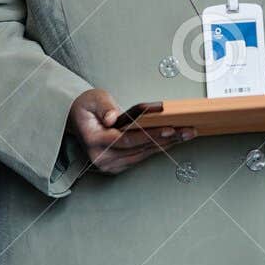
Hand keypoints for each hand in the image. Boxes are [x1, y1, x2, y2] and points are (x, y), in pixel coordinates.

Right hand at [68, 88, 194, 174]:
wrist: (77, 119)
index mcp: (94, 141)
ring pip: (144, 155)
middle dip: (167, 139)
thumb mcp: (94, 99)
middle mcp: (101, 158)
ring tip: (186, 134)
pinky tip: (174, 140)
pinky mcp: (117, 166)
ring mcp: (109, 165)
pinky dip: (158, 147)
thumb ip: (104, 107)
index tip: (170, 129)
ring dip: (167, 145)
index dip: (150, 135)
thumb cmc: (87, 107)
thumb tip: (113, 117)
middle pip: (140, 149)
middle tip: (188, 131)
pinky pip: (141, 156)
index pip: (127, 140)